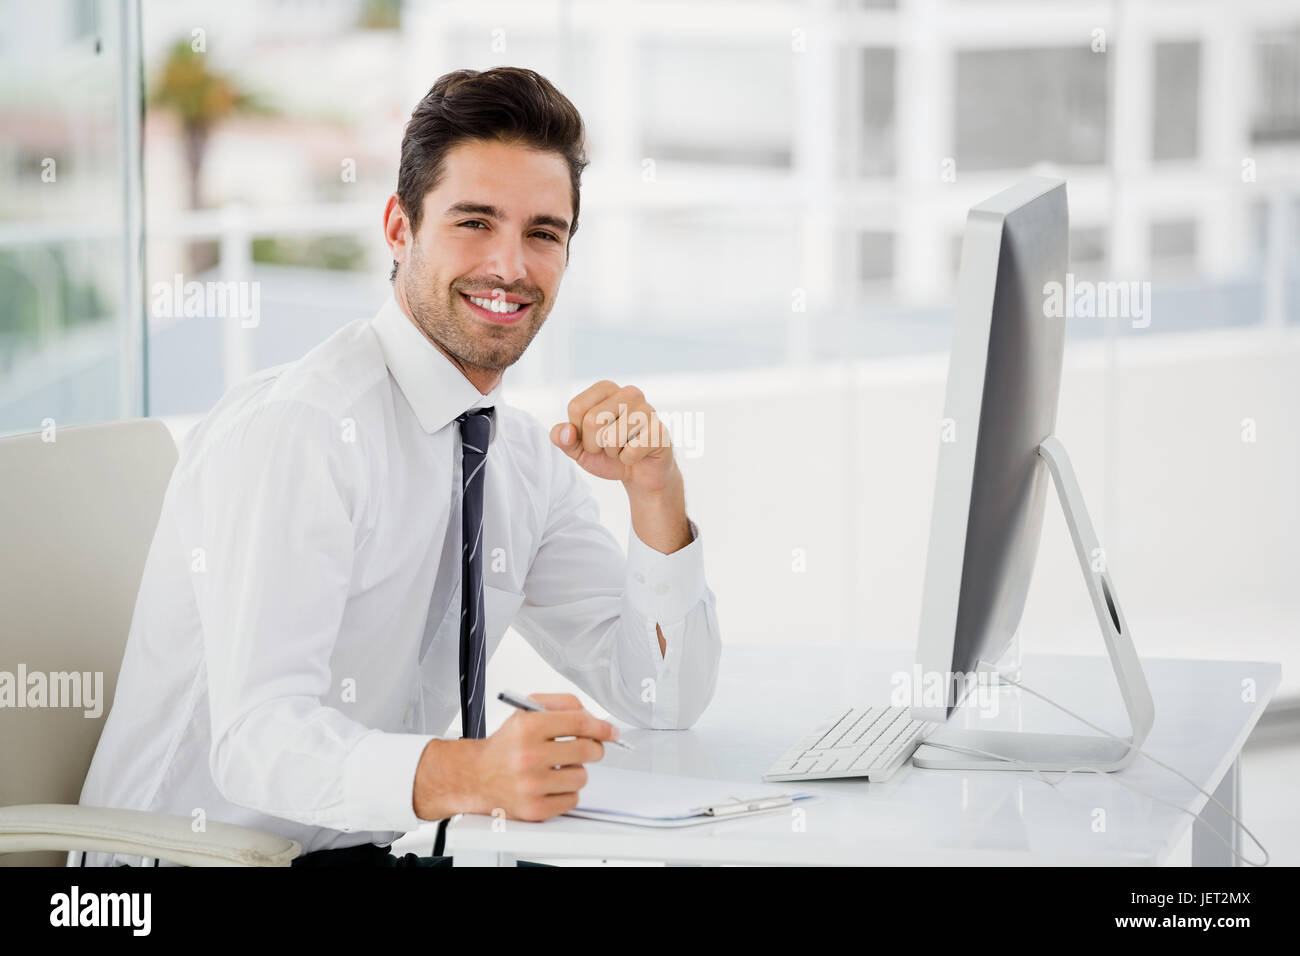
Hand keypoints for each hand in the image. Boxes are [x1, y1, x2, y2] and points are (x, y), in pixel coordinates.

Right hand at [468, 693, 617, 821]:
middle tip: (586, 747)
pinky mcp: (534, 809)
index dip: (602, 726)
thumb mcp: (526, 712)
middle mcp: (528, 756)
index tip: (611, 731)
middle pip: (586, 749)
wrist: (475, 776)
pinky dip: (567, 792)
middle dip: (594, 747)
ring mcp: (531, 785)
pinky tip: (552, 785)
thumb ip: (561, 705)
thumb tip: (593, 716)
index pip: (579, 722)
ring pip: (582, 776)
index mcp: (526, 727)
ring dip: (576, 771)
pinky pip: (573, 799)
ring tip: (557, 767)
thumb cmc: (505, 745)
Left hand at [550, 380, 677, 496]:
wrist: (639, 472)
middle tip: (609, 446)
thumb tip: (566, 432)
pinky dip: (628, 460)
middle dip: (595, 445)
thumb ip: (562, 438)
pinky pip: (630, 452)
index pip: (577, 408)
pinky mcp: (659, 431)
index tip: (592, 436)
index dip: (579, 431)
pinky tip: (638, 454)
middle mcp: (629, 392)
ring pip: (611, 438)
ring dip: (613, 453)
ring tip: (624, 448)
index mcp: (606, 388)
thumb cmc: (607, 454)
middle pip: (593, 421)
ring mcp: (648, 410)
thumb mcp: (577, 447)